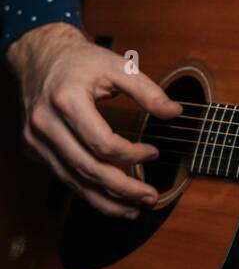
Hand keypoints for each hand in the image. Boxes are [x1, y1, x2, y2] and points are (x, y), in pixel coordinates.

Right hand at [6, 22, 181, 218]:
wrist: (40, 58)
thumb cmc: (80, 62)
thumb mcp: (117, 66)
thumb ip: (147, 90)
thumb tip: (174, 112)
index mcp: (66, 100)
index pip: (102, 143)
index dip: (132, 155)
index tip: (154, 152)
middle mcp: (46, 124)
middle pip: (88, 168)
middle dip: (122, 189)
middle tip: (150, 197)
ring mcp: (36, 140)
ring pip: (74, 181)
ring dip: (106, 200)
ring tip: (134, 209)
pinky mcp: (34, 150)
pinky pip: (65, 177)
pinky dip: (89, 192)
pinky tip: (111, 200)